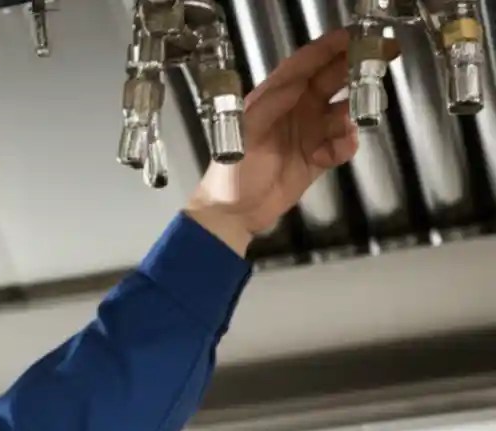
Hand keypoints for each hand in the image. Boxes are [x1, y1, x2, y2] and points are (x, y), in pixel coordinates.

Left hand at [186, 28, 370, 256]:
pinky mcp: (318, 156)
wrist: (235, 213)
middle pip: (331, 80)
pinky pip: (343, 143)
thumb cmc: (231, 171)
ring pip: (343, 111)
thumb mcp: (245, 133)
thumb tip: (296, 81)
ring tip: (350, 122)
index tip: (354, 36)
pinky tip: (330, 155)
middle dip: (354, 70)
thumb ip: (270, 104)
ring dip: (352, 114)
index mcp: (272, 97)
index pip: (304, 64)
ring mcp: (308, 132)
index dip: (329, 48)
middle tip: (379, 61)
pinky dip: (344, 146)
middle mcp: (294, 109)